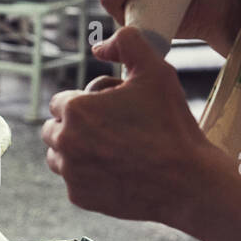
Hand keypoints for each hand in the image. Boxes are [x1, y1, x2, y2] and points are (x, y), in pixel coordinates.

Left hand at [42, 27, 225, 227]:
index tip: (109, 110)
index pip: (60, 101)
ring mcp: (70, 173)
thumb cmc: (172, 125)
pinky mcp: (80, 197)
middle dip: (75, 126)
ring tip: (110, 149)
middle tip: (109, 129)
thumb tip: (99, 47)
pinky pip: (73, 181)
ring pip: (57, 156)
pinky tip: (117, 171)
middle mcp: (64, 142)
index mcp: (75, 109)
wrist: (188, 182)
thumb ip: (127, 43)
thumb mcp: (156, 70)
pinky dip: (88, 176)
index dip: (86, 102)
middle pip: (53, 128)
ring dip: (75, 150)